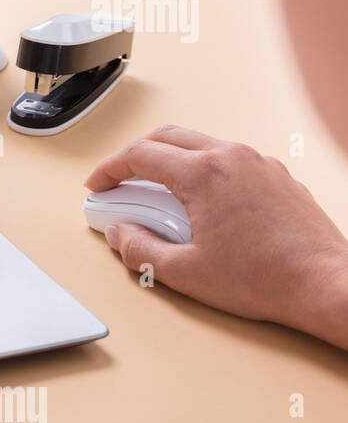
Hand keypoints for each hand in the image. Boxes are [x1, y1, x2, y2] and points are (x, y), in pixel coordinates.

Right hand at [85, 125, 347, 347]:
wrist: (326, 285)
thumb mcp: (184, 272)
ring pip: (199, 144)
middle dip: (134, 156)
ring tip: (156, 193)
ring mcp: (259, 164)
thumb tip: (120, 234)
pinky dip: (202, 170)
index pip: (139, 155)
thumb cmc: (267, 278)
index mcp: (204, 174)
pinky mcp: (277, 177)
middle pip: (167, 137)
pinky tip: (199, 201)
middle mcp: (232, 158)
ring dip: (169, 160)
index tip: (98, 185)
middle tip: (118, 181)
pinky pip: (228, 159)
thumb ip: (139, 249)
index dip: (108, 170)